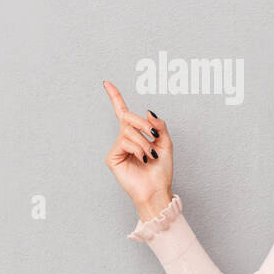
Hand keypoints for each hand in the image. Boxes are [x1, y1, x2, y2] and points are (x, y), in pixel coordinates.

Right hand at [102, 80, 173, 216]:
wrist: (157, 189)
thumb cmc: (161, 170)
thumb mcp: (166, 143)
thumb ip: (158, 125)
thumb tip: (147, 111)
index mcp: (136, 134)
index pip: (123, 112)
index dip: (115, 97)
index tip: (107, 83)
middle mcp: (125, 138)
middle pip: (127, 117)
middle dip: (142, 123)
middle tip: (153, 136)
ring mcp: (118, 148)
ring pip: (128, 131)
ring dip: (143, 142)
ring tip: (150, 156)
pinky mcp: (113, 157)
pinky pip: (124, 142)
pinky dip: (137, 149)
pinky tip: (142, 159)